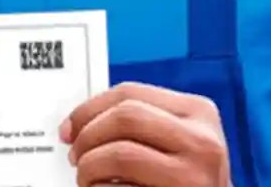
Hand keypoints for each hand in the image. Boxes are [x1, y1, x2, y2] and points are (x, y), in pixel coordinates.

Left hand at [61, 82, 229, 186]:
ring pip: (119, 154)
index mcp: (199, 112)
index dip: (89, 109)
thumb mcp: (180, 141)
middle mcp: (201, 141)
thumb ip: (144, 123)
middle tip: (75, 156)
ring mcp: (192, 176)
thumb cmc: (188, 180)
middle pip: (124, 117)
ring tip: (87, 179)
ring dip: (89, 168)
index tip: (68, 128)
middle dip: (88, 136)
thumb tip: (82, 122)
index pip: (130, 93)